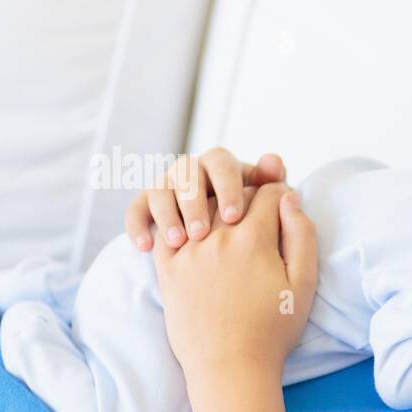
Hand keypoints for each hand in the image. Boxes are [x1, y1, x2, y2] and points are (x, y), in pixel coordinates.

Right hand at [126, 148, 285, 250]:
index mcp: (221, 165)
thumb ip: (270, 182)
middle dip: (193, 204)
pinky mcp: (146, 203)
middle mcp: (191, 169)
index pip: (221, 163)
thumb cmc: (251, 222)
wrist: (224, 250)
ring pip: (160, 190)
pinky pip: (135, 209)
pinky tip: (145, 248)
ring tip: (178, 243)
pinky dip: (137, 226)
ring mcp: (167, 185)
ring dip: (167, 215)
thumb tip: (275, 161)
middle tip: (202, 233)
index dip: (226, 188)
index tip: (233, 218)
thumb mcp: (263, 203)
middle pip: (186, 174)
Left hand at [152, 182, 317, 386]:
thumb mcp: (304, 284)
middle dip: (252, 197)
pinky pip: (168, 229)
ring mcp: (188, 251)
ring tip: (231, 225)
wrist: (230, 367)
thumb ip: (302, 234)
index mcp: (254, 239)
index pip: (269, 192)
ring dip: (217, 207)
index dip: (282, 195)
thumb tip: (291, 198)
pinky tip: (197, 235)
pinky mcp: (167, 268)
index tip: (286, 209)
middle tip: (262, 215)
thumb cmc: (273, 330)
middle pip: (235, 194)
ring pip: (201, 206)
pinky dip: (182, 222)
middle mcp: (217, 237)